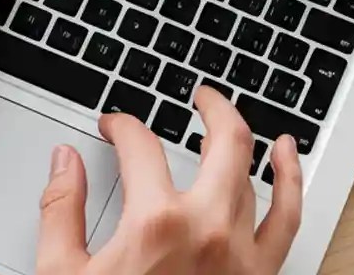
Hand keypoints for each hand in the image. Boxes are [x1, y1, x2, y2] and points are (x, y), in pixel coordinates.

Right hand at [36, 87, 303, 274]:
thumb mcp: (60, 273)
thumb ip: (61, 209)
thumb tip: (64, 160)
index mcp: (154, 222)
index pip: (141, 144)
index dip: (122, 124)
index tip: (113, 126)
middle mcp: (208, 228)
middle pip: (224, 139)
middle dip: (210, 105)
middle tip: (197, 96)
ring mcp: (242, 254)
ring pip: (257, 174)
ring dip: (247, 139)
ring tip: (235, 120)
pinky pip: (289, 219)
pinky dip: (293, 182)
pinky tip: (287, 158)